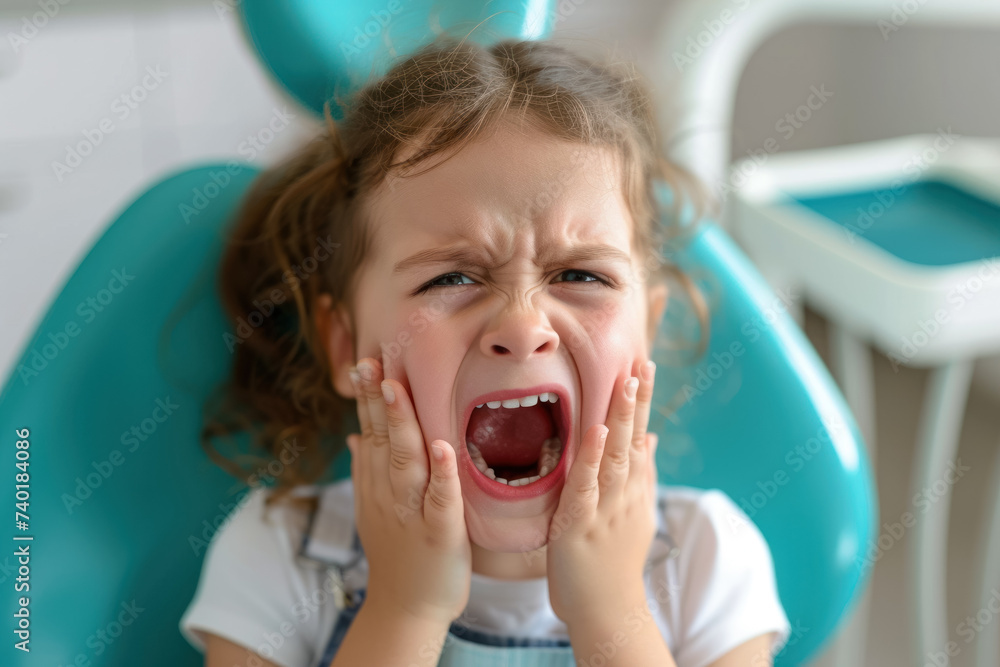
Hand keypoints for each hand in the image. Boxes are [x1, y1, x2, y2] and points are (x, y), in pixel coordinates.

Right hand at [346, 355, 471, 625]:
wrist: (407, 609)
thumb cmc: (400, 553)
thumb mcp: (375, 509)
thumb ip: (368, 470)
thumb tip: (356, 435)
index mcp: (377, 485)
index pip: (370, 433)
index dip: (366, 398)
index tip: (365, 362)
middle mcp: (390, 495)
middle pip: (382, 441)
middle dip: (377, 402)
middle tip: (372, 364)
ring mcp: (413, 513)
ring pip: (405, 463)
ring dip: (401, 425)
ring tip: (397, 390)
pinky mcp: (441, 533)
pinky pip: (441, 500)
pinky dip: (440, 475)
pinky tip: (441, 448)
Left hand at [545, 357, 658, 628]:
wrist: (607, 610)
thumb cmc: (612, 562)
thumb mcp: (633, 513)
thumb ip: (641, 476)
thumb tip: (649, 439)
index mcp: (633, 490)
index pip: (640, 438)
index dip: (643, 403)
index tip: (644, 367)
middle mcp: (624, 494)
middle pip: (634, 440)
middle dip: (637, 401)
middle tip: (642, 363)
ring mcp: (605, 507)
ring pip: (616, 456)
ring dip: (622, 418)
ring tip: (626, 383)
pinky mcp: (580, 523)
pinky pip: (587, 485)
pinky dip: (592, 457)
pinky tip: (597, 431)